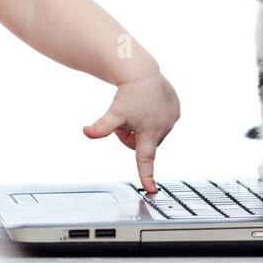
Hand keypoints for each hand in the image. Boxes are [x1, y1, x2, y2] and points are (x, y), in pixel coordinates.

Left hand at [82, 71, 179, 192]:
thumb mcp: (114, 114)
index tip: (151, 190)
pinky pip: (162, 120)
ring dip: (143, 126)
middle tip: (128, 120)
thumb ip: (101, 127)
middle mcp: (164, 129)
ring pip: (153, 132)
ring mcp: (173, 119)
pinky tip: (148, 103)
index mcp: (149, 134)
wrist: (141, 72)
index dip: (147, 176)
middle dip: (134, 136)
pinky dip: (154, 115)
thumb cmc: (127, 94)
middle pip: (143, 144)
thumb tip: (86, 132)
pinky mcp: (176, 110)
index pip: (145, 160)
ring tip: (139, 109)